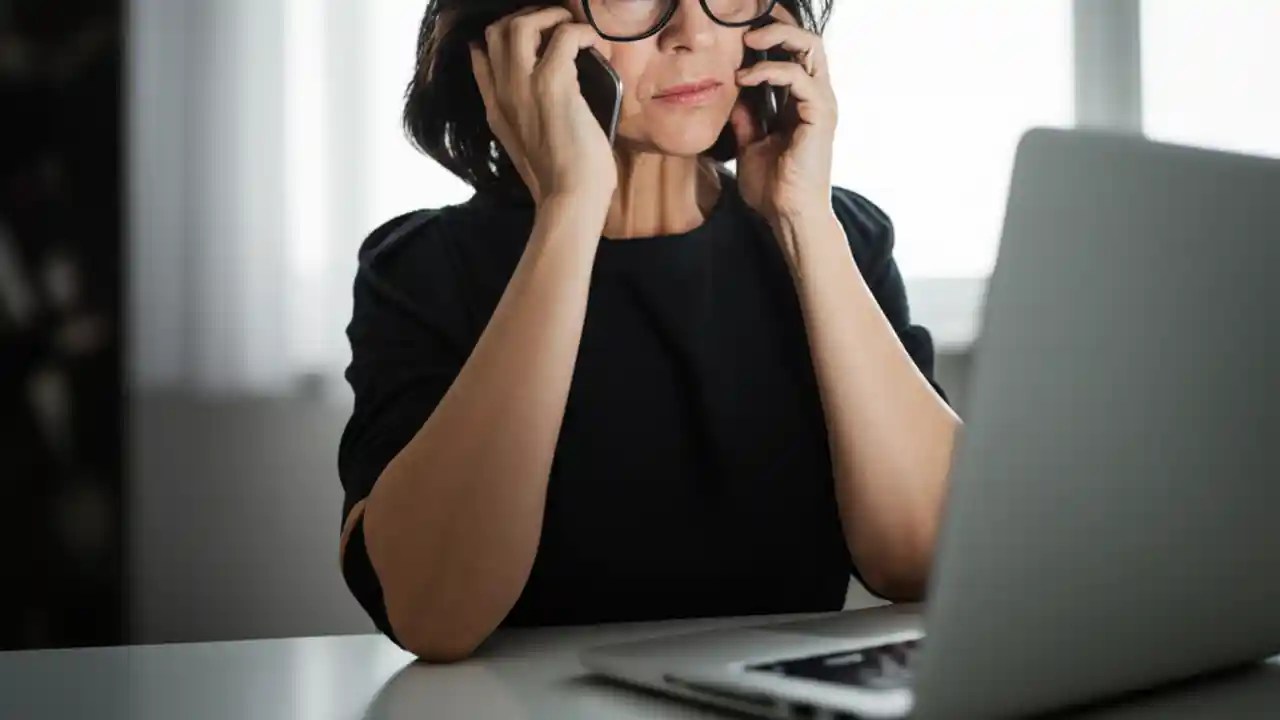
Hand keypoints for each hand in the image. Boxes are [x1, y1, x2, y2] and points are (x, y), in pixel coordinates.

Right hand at [469, 7, 617, 209]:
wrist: (570, 199)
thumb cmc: (562, 180)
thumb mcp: (531, 147)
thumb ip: (526, 119)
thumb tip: (541, 98)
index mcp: (496, 110)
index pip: (480, 57)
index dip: (501, 38)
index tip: (530, 36)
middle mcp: (503, 94)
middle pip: (496, 32)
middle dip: (527, 18)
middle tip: (556, 25)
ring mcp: (523, 86)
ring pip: (520, 24)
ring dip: (551, 16)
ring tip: (573, 26)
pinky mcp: (552, 84)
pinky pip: (564, 36)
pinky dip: (582, 33)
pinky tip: (595, 44)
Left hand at [729, 17, 837, 228]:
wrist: (787, 215)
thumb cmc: (772, 188)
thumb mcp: (749, 145)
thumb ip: (745, 118)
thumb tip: (731, 94)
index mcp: (801, 103)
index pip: (794, 54)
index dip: (771, 38)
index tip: (738, 36)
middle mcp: (816, 97)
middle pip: (808, 41)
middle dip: (778, 27)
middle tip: (745, 28)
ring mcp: (821, 104)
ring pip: (810, 47)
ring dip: (776, 38)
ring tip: (746, 43)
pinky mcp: (821, 114)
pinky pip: (799, 76)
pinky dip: (770, 70)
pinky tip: (744, 78)